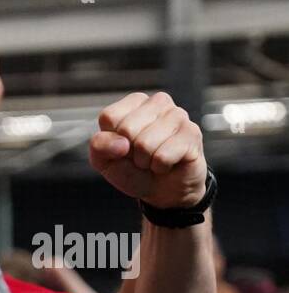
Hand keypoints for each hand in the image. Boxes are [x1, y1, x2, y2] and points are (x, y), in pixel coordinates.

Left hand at [91, 92, 206, 209]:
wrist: (163, 190)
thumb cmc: (133, 169)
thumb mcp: (104, 160)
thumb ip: (99, 145)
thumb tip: (121, 143)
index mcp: (134, 102)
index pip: (109, 117)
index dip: (111, 142)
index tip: (122, 148)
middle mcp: (158, 102)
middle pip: (127, 129)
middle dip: (130, 153)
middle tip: (140, 156)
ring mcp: (178, 115)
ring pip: (145, 144)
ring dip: (146, 161)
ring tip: (154, 159)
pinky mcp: (192, 133)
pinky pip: (163, 156)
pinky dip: (160, 167)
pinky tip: (168, 163)